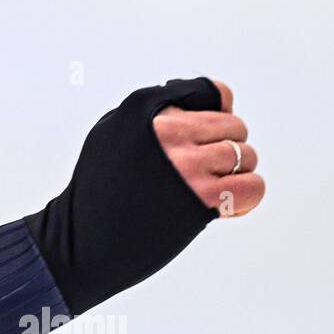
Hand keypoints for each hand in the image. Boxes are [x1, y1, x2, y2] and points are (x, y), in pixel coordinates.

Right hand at [24, 76, 246, 314]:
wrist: (81, 240)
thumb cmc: (96, 190)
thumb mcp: (110, 132)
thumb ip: (152, 113)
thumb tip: (206, 104)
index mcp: (146, 110)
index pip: (212, 93)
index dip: (216, 113)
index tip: (205, 135)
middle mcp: (169, 133)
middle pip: (234, 126)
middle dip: (226, 146)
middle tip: (205, 168)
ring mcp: (187, 166)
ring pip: (245, 155)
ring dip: (237, 173)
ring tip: (212, 187)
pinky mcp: (202, 200)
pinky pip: (253, 186)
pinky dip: (247, 195)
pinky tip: (225, 204)